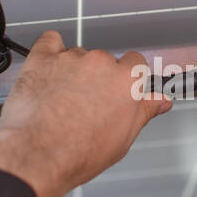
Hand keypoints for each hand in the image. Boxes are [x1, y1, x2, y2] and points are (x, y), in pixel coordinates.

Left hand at [0, 32, 170, 196]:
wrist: (38, 155)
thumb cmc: (78, 153)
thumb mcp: (123, 139)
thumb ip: (143, 112)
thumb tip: (159, 102)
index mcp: (126, 80)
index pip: (136, 63)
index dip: (127, 79)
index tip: (118, 90)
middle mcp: (100, 63)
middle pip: (105, 61)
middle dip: (98, 79)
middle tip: (87, 104)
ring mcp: (71, 58)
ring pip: (78, 55)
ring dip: (74, 71)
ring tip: (62, 99)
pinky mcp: (43, 58)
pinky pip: (50, 41)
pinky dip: (51, 52)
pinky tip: (50, 70)